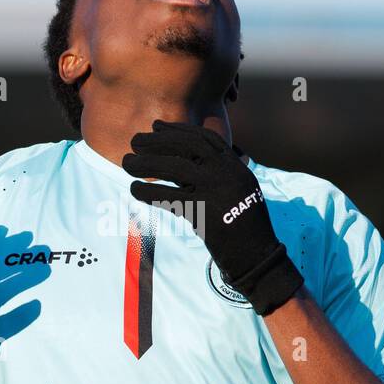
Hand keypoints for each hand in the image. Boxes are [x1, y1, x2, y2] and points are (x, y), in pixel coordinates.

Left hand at [121, 120, 302, 314]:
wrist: (257, 256)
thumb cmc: (245, 226)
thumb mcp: (242, 190)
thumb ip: (221, 174)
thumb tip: (190, 162)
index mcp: (235, 165)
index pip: (203, 138)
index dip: (177, 130)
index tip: (157, 126)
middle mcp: (226, 172)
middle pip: (185, 146)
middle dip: (157, 141)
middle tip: (134, 140)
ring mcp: (214, 190)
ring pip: (173, 167)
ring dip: (145, 163)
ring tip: (126, 163)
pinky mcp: (202, 212)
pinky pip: (167, 197)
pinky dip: (148, 192)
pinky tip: (134, 190)